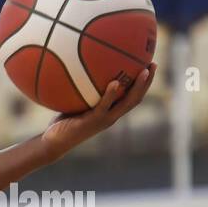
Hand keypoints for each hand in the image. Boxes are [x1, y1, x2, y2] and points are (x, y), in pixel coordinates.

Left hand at [41, 63, 155, 158]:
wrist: (53, 142)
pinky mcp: (93, 122)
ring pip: (127, 102)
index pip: (132, 96)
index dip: (143, 83)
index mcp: (110, 111)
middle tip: (154, 64)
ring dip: (138, 87)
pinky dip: (111, 94)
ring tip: (144, 71)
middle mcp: (111, 116)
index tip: (149, 65)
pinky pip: (104, 106)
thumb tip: (79, 65)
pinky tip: (114, 82)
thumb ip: (80, 89)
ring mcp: (104, 120)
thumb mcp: (73, 102)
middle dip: (147, 82)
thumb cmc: (61, 121)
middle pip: (136, 98)